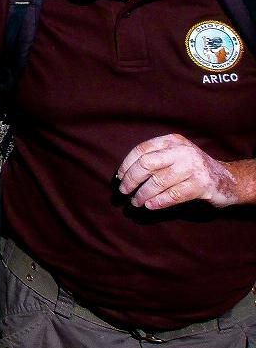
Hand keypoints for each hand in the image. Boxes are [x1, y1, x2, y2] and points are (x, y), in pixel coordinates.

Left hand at [116, 134, 239, 210]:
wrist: (228, 180)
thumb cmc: (193, 169)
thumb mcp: (175, 156)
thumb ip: (154, 159)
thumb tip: (122, 175)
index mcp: (172, 141)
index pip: (141, 150)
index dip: (126, 164)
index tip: (119, 177)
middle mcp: (182, 151)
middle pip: (146, 164)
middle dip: (131, 179)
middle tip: (123, 192)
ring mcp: (194, 167)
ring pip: (158, 182)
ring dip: (142, 194)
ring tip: (136, 202)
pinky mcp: (202, 185)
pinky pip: (173, 195)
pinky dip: (159, 202)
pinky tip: (150, 206)